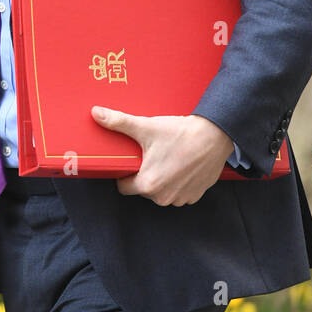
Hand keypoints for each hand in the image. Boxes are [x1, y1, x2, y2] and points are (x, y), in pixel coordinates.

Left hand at [90, 107, 234, 205]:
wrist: (215, 135)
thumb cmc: (180, 133)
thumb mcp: (146, 127)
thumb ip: (119, 122)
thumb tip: (96, 113)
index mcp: (148, 185)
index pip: (124, 187)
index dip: (124, 174)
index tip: (131, 161)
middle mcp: (164, 197)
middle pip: (143, 189)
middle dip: (144, 175)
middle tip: (151, 155)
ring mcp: (181, 198)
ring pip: (161, 192)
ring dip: (162, 180)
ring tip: (168, 159)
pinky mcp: (195, 195)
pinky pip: (179, 192)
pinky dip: (178, 182)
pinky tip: (181, 165)